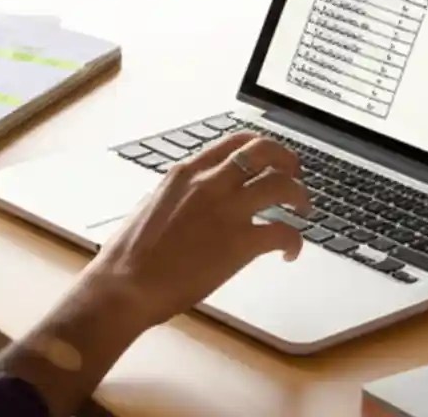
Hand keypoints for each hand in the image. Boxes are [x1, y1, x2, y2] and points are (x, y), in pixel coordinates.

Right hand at [85, 131, 310, 327]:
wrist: (125, 285)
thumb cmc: (128, 255)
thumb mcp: (152, 206)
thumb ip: (179, 196)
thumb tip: (192, 202)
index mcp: (186, 172)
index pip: (234, 142)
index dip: (260, 147)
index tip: (270, 158)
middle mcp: (210, 182)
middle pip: (264, 152)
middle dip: (287, 160)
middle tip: (294, 176)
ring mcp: (228, 210)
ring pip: (282, 185)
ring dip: (299, 195)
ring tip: (302, 210)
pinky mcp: (240, 243)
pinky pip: (283, 232)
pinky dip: (294, 240)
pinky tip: (289, 252)